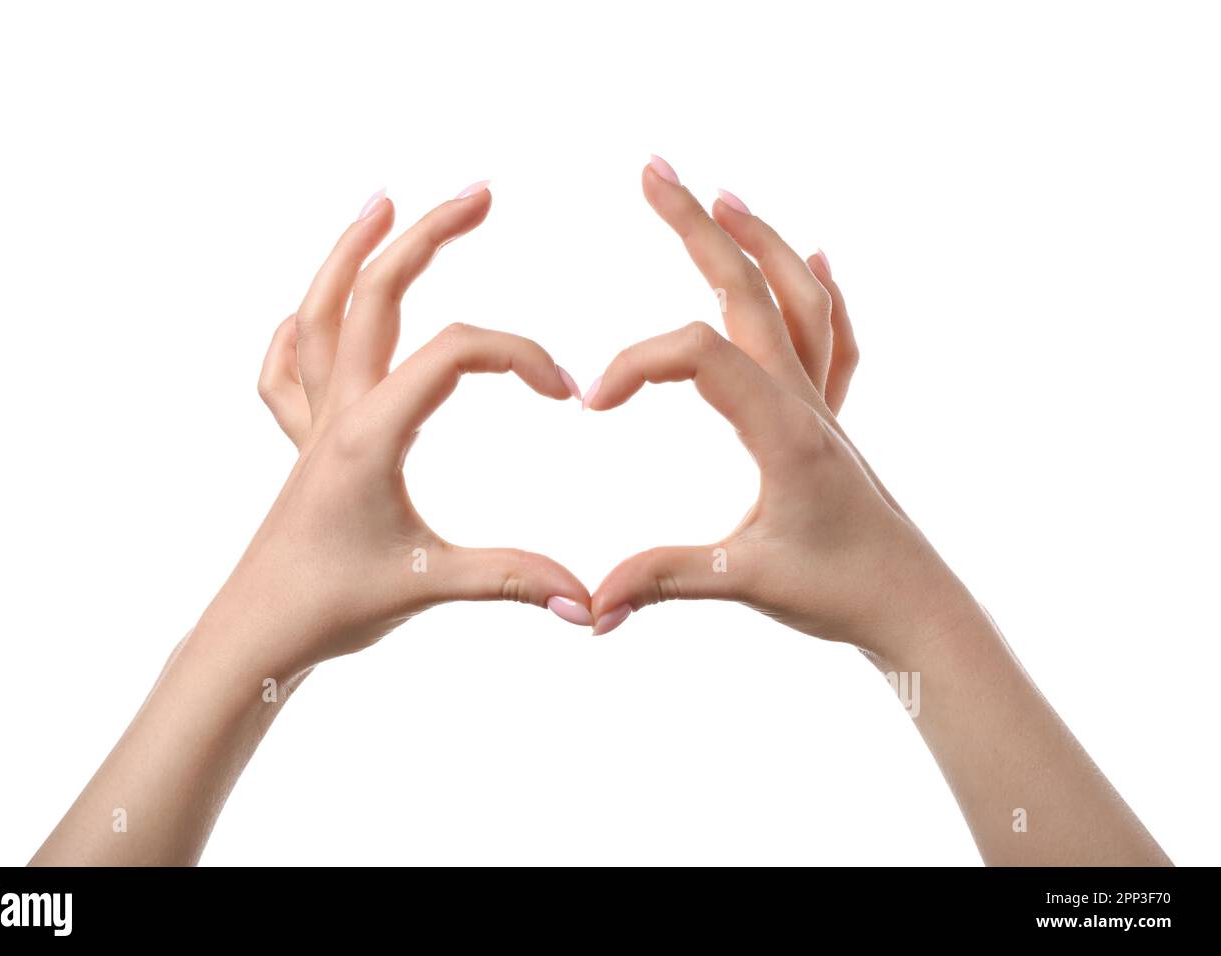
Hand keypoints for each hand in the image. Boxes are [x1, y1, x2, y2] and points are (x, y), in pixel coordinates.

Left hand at [209, 184, 592, 678]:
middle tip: (480, 192)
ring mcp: (313, 424)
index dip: (518, 355)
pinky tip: (309, 314)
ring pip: (322, 314)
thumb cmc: (332, 606)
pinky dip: (299, 328)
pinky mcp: (303, 446)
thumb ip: (515, 580)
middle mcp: (337, 412)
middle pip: (375, 294)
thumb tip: (588, 603)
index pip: (452, 352)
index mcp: (371, 432)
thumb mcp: (431, 584)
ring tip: (383, 203)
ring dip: (352, 252)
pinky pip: (288, 370)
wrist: (255, 634)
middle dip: (428, 235)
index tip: (563, 393)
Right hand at [587, 159, 973, 655]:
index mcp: (783, 428)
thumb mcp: (744, 582)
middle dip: (695, 227)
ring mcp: (822, 407)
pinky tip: (817, 258)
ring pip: (796, 299)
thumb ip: (662, 580)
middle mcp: (804, 401)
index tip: (591, 404)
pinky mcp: (830, 423)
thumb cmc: (841, 592)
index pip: (698, 354)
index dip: (636, 363)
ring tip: (721, 197)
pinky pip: (834, 339)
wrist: (915, 606)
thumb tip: (593, 606)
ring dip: (759, 242)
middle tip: (653, 171)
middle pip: (748, 290)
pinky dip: (822, 292)